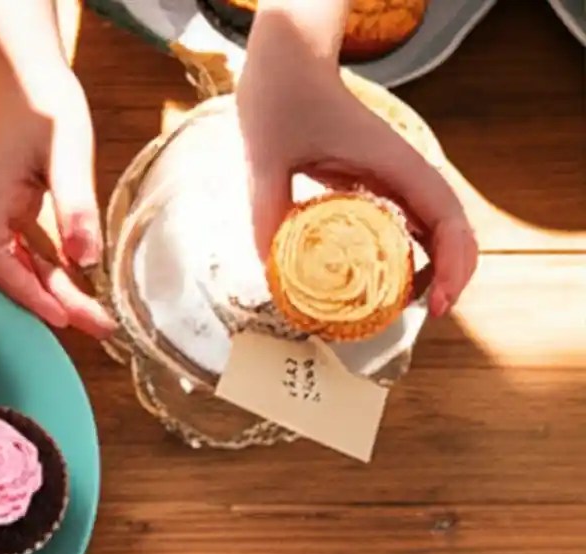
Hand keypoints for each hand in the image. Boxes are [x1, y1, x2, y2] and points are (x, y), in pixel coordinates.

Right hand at [0, 67, 116, 338]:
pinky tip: (78, 280)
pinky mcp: (11, 203)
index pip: (0, 264)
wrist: (29, 68)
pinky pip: (27, 247)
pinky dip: (51, 267)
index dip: (30, 295)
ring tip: (94, 314)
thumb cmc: (45, 102)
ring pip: (20, 263)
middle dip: (53, 301)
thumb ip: (75, 204)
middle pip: (12, 272)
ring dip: (54, 288)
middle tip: (98, 326)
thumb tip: (86, 259)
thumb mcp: (69, 150)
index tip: (65, 317)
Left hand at [237, 25, 478, 316]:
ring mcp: (388, 180)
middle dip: (445, 278)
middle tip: (415, 318)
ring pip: (424, 233)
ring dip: (421, 271)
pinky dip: (391, 258)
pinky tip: (366, 284)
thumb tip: (269, 268)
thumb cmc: (282, 100)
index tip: (442, 303)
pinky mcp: (369, 186)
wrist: (283, 67)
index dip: (456, 264)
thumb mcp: (265, 157)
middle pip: (447, 233)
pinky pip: (393, 227)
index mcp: (394, 163)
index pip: (447, 218)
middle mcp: (401, 173)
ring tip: (390, 310)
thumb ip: (266, 210)